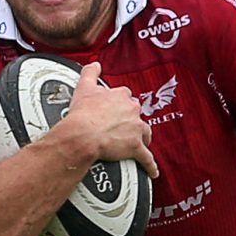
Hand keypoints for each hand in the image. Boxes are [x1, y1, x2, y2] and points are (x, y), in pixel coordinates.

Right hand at [51, 62, 157, 177]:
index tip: (115, 108)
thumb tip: (95, 64)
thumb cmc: (82, 113)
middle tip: (122, 126)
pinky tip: (152, 171)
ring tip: (137, 143)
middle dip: (132, 120)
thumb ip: (90, 72)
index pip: (126, 97)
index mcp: (121, 96)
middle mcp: (132, 110)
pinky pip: (147, 158)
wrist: (82, 134)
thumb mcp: (84, 87)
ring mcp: (135, 129)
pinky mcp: (135, 147)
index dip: (120, 104)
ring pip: (145, 133)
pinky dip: (150, 165)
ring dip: (142, 137)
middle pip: (137, 114)